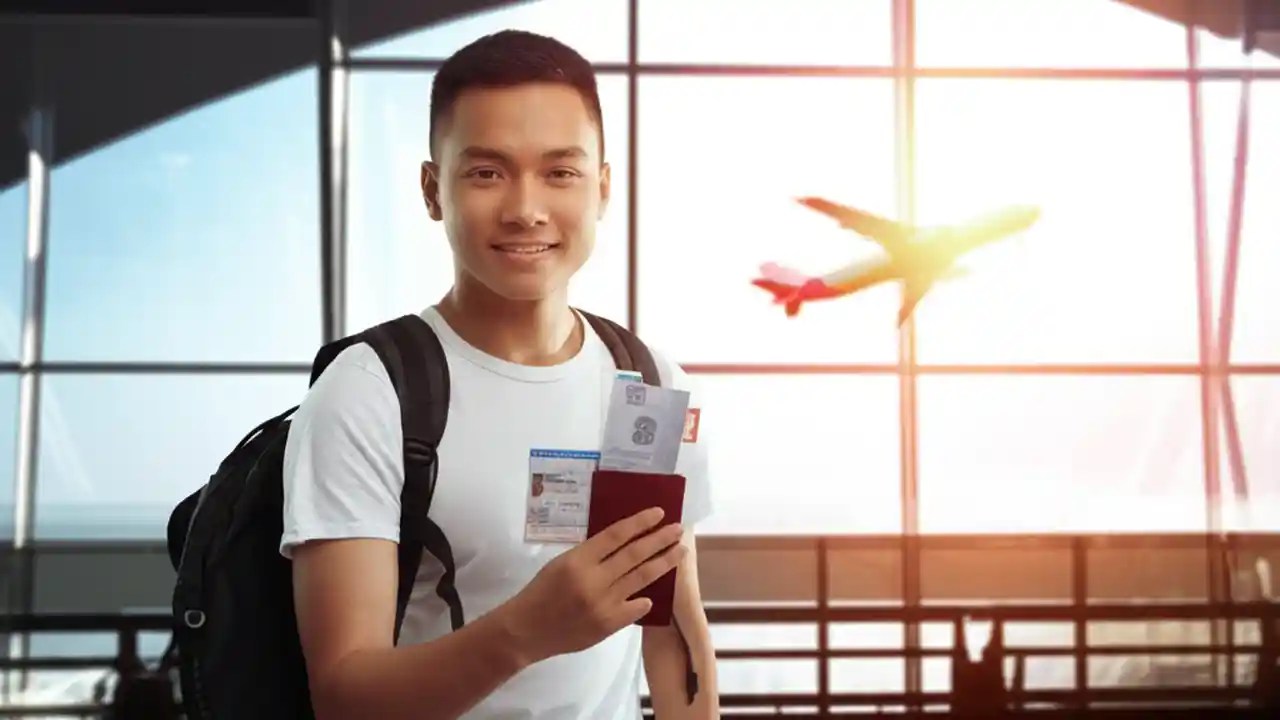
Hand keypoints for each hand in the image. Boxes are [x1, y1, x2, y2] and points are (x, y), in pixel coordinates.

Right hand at [504, 507, 685, 662]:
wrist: (526, 630)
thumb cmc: (541, 591)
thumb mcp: (561, 563)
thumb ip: (591, 554)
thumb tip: (623, 544)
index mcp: (578, 559)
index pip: (616, 535)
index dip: (639, 522)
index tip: (659, 513)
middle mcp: (593, 579)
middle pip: (634, 554)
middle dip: (660, 540)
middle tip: (679, 530)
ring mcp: (603, 604)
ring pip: (641, 578)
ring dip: (663, 563)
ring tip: (680, 552)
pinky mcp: (608, 625)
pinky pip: (634, 607)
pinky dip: (644, 599)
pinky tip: (652, 594)